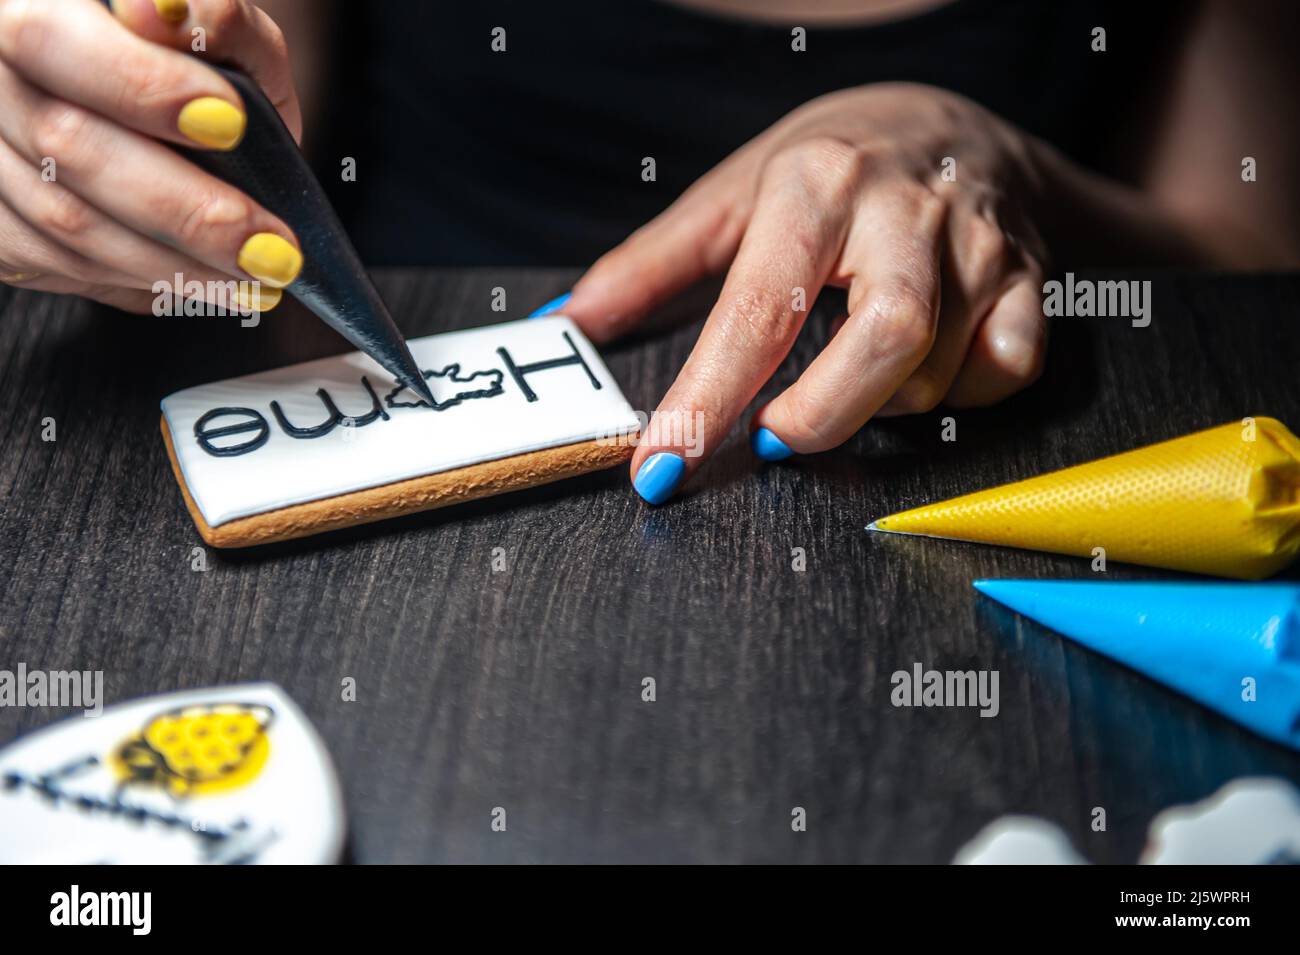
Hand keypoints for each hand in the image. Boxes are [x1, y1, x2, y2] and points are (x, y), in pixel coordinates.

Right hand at [0, 0, 300, 311]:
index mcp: (31, 4)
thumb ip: (215, 17)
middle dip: (186, 209)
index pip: (53, 37)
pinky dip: (141, 279)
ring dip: (174, 261)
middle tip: (270, 248)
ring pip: (64, 218)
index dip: (141, 85)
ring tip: (256, 277)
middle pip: (63, 144)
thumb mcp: (217, 29)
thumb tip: (174, 16)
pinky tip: (204, 283)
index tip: (231, 125)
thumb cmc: (189, 65)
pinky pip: (57, 263)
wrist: (147, 114)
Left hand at [564, 83, 1051, 503]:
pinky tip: (923, 370)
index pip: (757, 309)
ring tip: (845, 376)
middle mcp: (902, 210)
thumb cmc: (828, 164)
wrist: (949, 117)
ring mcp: (976, 243)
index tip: (661, 466)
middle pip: (885, 339)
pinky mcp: (1030, 275)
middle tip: (774, 436)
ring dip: (878, 405)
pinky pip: (1004, 369)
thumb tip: (574, 322)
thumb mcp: (731, 194)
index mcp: (814, 186)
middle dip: (823, 416)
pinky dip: (959, 395)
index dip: (705, 398)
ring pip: (938, 368)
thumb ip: (650, 264)